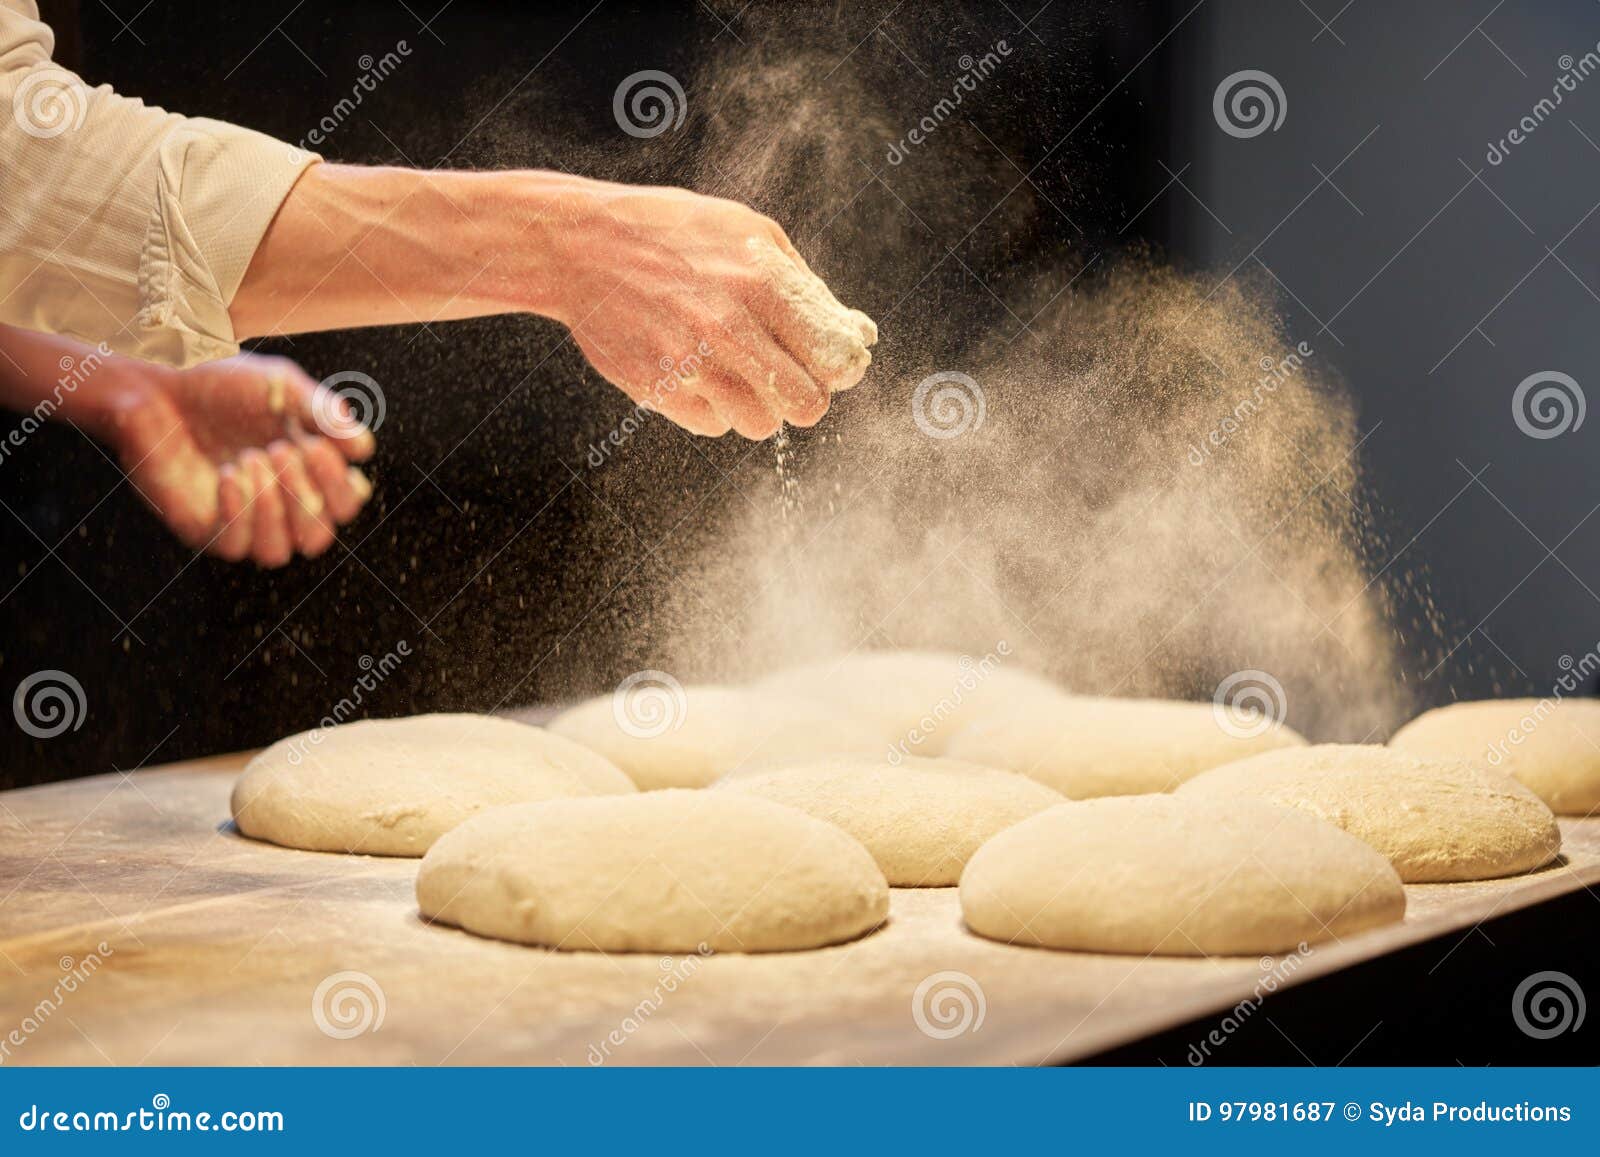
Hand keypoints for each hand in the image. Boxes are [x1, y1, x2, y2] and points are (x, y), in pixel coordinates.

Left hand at [84, 353, 374, 566]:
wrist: (158, 387)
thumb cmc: (222, 386)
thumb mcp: (282, 387)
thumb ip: (324, 413)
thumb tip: (364, 448)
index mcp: (308, 474)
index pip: (345, 504)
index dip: (339, 486)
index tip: (317, 447)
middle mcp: (279, 504)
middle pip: (318, 537)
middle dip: (305, 496)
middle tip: (282, 450)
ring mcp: (241, 521)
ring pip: (278, 552)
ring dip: (272, 508)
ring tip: (251, 460)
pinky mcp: (204, 528)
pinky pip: (235, 546)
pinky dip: (240, 513)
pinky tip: (229, 475)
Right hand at [549, 183, 875, 438]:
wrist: (577, 246)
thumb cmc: (673, 232)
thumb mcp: (748, 232)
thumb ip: (805, 285)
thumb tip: (858, 334)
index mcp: (760, 284)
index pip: (832, 361)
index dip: (839, 370)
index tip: (831, 366)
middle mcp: (727, 330)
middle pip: (805, 406)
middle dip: (806, 395)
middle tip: (790, 376)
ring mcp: (689, 366)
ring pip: (760, 425)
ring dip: (759, 405)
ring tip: (737, 370)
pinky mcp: (656, 391)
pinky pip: (711, 425)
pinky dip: (713, 407)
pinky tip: (696, 371)